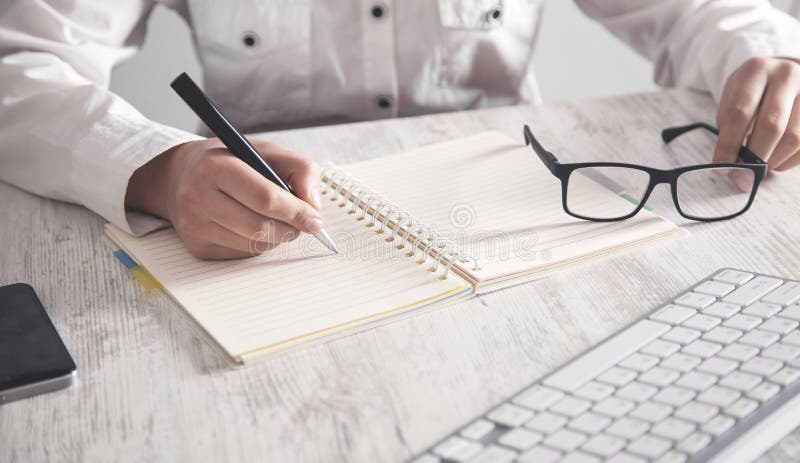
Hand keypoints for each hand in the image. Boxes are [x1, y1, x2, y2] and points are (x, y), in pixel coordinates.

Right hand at [126, 138, 322, 258]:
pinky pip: (242, 254)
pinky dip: (258, 244)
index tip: (316, 220)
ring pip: (253, 245)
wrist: (181, 176)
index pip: (265, 198)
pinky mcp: (197, 247)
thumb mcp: (267, 151)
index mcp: (215, 166)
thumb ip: (300, 170)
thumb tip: (314, 207)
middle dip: (290, 229)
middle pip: (260, 227)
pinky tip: (252, 226)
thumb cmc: (233, 161)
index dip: (296, 212)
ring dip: (276, 237)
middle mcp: (197, 196)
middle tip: (303, 224)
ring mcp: (194, 225)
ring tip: (277, 220)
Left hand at [714, 57, 799, 189]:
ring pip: (795, 137)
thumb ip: (730, 130)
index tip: (722, 167)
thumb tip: (736, 171)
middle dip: (755, 156)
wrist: (781, 73)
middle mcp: (787, 75)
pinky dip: (789, 160)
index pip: (740, 112)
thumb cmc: (751, 92)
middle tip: (744, 174)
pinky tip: (777, 161)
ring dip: (774, 160)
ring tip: (760, 167)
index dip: (729, 144)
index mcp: (756, 70)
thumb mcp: (733, 99)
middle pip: (771, 125)